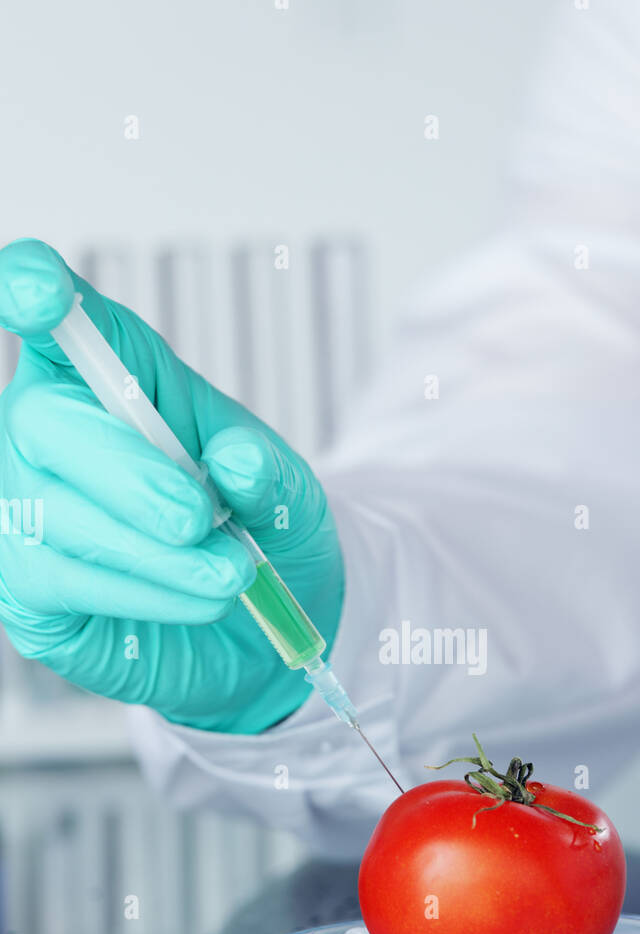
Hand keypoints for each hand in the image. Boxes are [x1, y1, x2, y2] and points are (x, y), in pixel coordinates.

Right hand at [0, 239, 343, 733]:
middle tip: (202, 517)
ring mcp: (24, 511)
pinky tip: (201, 598)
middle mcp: (45, 433)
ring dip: (158, 553)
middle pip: (45, 423)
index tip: (40, 289)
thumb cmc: (255, 521)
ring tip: (231, 571)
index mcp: (107, 374)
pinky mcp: (29, 592)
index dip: (33, 290)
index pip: (58, 320)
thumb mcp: (285, 485)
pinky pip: (70, 586)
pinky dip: (149, 595)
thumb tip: (236, 465)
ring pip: (57, 517)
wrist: (264, 610)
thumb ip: (264, 468)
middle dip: (131, 475)